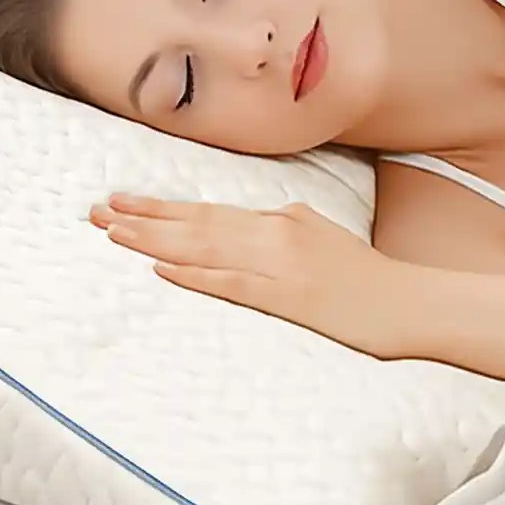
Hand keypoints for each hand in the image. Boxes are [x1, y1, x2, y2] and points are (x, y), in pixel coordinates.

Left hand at [88, 194, 413, 358]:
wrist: (408, 303)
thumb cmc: (366, 277)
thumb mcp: (323, 235)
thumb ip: (284, 228)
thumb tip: (252, 225)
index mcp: (283, 219)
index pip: (208, 210)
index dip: (160, 206)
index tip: (121, 201)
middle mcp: (277, 233)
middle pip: (197, 223)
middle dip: (143, 217)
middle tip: (96, 211)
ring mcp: (282, 266)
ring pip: (207, 247)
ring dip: (157, 240)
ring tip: (115, 234)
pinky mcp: (288, 299)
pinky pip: (233, 284)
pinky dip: (197, 275)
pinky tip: (165, 269)